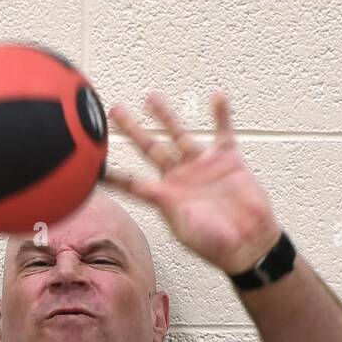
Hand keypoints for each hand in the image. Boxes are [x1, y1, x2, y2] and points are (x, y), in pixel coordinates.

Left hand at [101, 91, 280, 275]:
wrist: (249, 244)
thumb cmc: (215, 244)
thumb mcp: (184, 226)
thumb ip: (165, 204)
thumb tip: (146, 189)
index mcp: (165, 196)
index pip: (132, 182)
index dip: (113, 174)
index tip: (92, 164)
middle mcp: (180, 177)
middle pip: (150, 147)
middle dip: (132, 129)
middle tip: (115, 111)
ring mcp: (202, 166)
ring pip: (179, 133)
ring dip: (166, 115)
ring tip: (151, 97)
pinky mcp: (228, 160)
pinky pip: (223, 131)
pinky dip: (222, 114)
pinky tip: (217, 97)